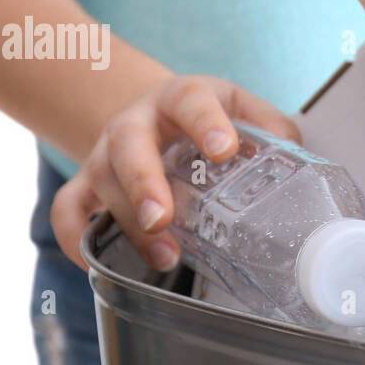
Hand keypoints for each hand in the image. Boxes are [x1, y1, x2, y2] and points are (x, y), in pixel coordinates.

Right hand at [51, 75, 299, 270]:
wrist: (150, 110)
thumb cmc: (200, 115)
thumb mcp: (238, 106)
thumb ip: (269, 128)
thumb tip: (297, 156)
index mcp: (180, 98)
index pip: (191, 102)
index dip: (206, 124)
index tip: (224, 150)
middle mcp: (135, 122)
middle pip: (129, 148)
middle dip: (144, 185)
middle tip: (164, 219)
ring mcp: (104, 153)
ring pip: (102, 185)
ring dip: (129, 224)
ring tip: (164, 257)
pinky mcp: (85, 182)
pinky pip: (67, 211)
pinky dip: (74, 239)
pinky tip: (97, 266)